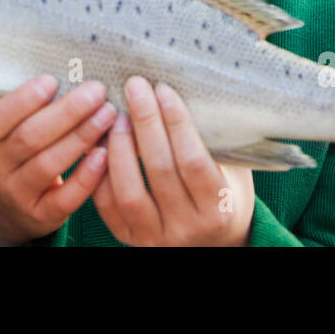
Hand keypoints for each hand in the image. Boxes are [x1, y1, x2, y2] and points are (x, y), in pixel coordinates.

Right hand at [0, 76, 115, 246]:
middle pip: (30, 138)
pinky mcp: (41, 215)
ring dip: (82, 137)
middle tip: (97, 91)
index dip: (24, 99)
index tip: (53, 79)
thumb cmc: (11, 145)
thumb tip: (62, 59)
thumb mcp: (3, 122)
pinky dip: (86, 176)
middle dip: (67, 112)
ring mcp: (17, 193)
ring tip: (109, 113)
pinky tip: (105, 153)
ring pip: (49, 165)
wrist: (0, 203)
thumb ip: (22, 98)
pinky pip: (65, 198)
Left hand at [92, 77, 254, 246]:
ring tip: (118, 115)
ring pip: (129, 191)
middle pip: (160, 169)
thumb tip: (189, 89)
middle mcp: (187, 229)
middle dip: (145, 122)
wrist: (213, 246)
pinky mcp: (129, 240)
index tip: (163, 89)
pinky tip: (101, 143)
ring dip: (120, 146)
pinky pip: (108, 206)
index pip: (194, 161)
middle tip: (135, 87)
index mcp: (218, 209)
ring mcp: (156, 238)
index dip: (177, 122)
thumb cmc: (225, 198)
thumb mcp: (233, 174)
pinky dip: (101, 173)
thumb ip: (215, 145)